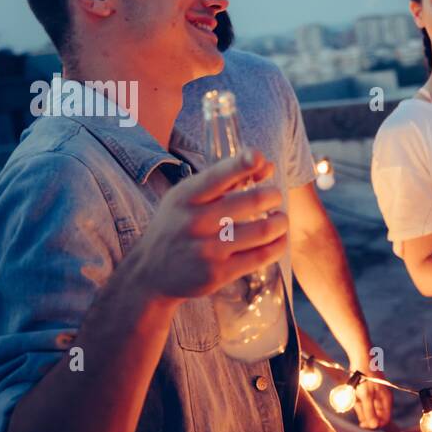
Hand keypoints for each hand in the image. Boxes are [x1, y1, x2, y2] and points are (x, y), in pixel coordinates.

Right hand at [129, 149, 288, 301]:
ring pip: (263, 231)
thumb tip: (266, 165)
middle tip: (276, 197)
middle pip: (252, 201)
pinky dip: (278, 245)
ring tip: (281, 220)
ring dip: (281, 222)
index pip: (218, 176)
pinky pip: (261, 256)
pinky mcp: (218, 273)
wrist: (150, 273)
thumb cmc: (176, 227)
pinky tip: (279, 239)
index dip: (243, 164)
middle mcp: (195, 221)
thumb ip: (225, 180)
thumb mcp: (188, 198)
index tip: (259, 157)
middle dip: (274, 196)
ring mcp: (207, 249)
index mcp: (186, 197)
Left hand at [352, 375, 392, 428]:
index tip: (361, 424)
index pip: (384, 421)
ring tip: (354, 397)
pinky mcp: (369, 392)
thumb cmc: (364, 377)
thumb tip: (373, 427)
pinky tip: (353, 394)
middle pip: (375, 416)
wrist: (360, 359)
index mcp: (386, 401)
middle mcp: (383, 400)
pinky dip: (357, 401)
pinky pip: (363, 402)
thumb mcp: (366, 396)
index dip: (374, 425)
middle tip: (356, 406)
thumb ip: (369, 412)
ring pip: (367, 409)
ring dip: (359, 407)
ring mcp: (376, 396)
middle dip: (364, 414)